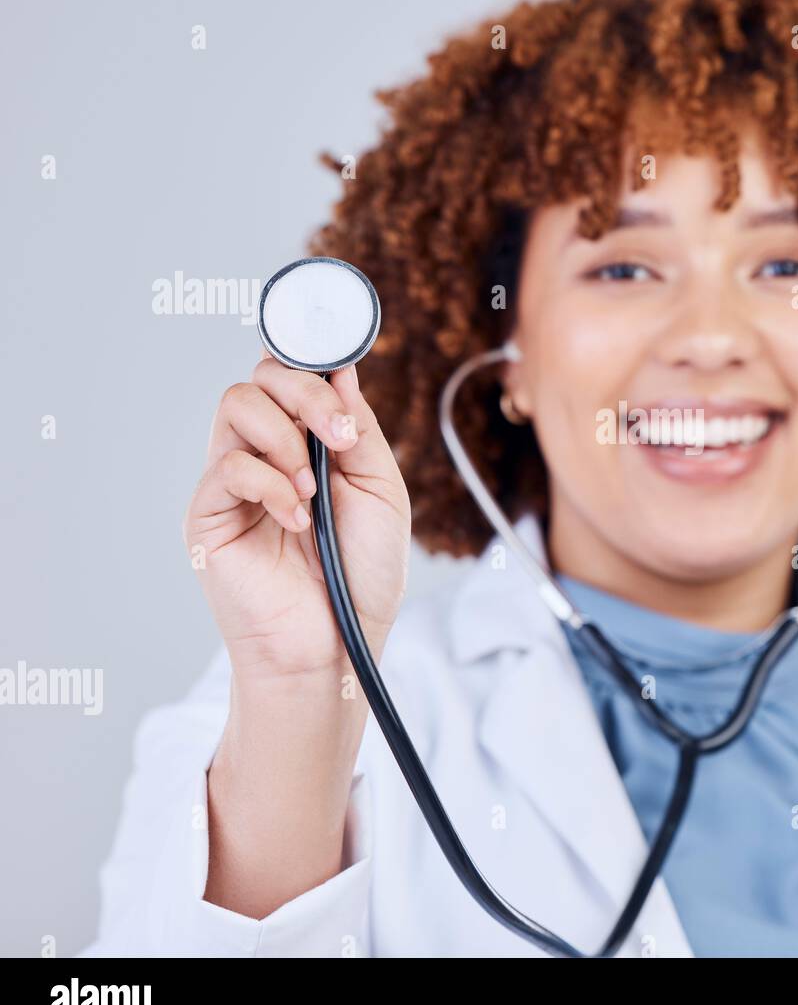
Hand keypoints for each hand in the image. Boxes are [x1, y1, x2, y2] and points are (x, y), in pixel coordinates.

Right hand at [185, 356, 410, 685]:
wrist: (338, 642)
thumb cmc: (362, 573)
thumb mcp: (381, 491)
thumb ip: (360, 430)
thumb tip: (343, 371)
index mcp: (309, 443)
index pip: (292, 376)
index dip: (312, 362)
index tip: (342, 376)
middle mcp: (267, 453)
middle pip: (261, 377)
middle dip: (306, 394)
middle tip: (339, 438)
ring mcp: (234, 481)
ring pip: (237, 404)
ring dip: (286, 437)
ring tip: (313, 488)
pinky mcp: (210, 513)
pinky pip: (229, 466)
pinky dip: (271, 485)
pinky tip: (297, 520)